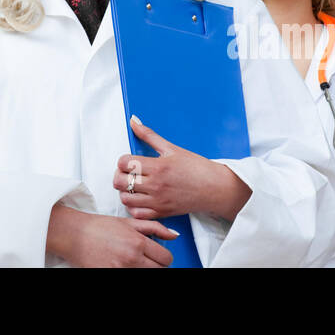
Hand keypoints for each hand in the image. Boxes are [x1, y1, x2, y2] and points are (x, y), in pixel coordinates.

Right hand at [47, 203, 175, 267]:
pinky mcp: (111, 275)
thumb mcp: (128, 222)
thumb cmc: (99, 227)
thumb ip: (154, 228)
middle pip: (159, 271)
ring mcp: (121, 270)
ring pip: (146, 275)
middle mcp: (132, 258)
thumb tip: (174, 235)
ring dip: (143, 269)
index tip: (158, 256)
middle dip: (156, 266)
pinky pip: (130, 277)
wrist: (74, 235)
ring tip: (133, 261)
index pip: (166, 258)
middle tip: (146, 260)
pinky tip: (123, 265)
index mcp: (138, 242)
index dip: (164, 258)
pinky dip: (130, 272)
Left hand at [113, 116, 251, 220]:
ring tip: (133, 185)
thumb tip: (134, 121)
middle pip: (120, 182)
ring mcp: (158, 201)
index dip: (123, 160)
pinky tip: (140, 198)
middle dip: (120, 175)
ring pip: (125, 199)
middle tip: (128, 172)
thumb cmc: (196, 167)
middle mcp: (155, 185)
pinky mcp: (162, 213)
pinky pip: (137, 214)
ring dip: (125, 191)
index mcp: (157, 166)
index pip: (124, 163)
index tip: (129, 160)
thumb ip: (149, 135)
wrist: (214, 188)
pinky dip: (134, 207)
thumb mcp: (172, 148)